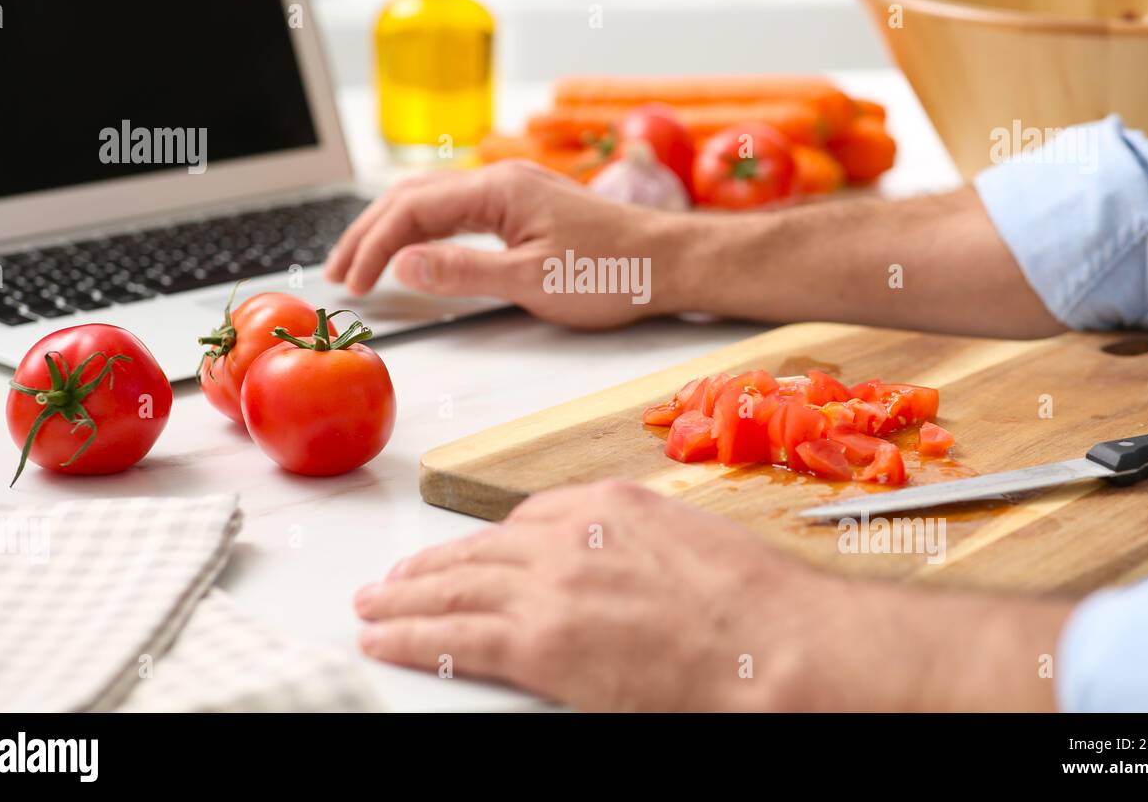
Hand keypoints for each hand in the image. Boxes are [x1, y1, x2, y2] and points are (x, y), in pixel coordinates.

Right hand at [324, 161, 688, 328]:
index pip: (413, 209)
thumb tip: (403, 264)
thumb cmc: (613, 273)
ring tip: (363, 261)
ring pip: (433, 198)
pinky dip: (425, 226)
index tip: (352, 285)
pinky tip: (415, 246)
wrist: (667, 261)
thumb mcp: (533, 282)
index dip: (374, 246)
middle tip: (339, 273)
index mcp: (499, 190)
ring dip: (394, 228)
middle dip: (370, 233)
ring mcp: (514, 189)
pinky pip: (459, 207)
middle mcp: (502, 179)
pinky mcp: (525, 204)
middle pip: (414, 196)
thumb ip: (464, 271)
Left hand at [354, 480, 1070, 710]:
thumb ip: (637, 544)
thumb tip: (618, 570)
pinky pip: (455, 638)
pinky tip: (387, 639)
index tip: (463, 556)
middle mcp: (567, 536)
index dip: (484, 544)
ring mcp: (548, 586)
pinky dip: (411, 637)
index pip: (524, 520)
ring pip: (454, 588)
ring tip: (375, 605)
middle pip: (476, 550)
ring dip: (406, 598)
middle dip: (429, 565)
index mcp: (606, 505)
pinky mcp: (538, 642)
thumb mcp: (691, 541)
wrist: (771, 641)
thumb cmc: (753, 601)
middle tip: (394, 576)